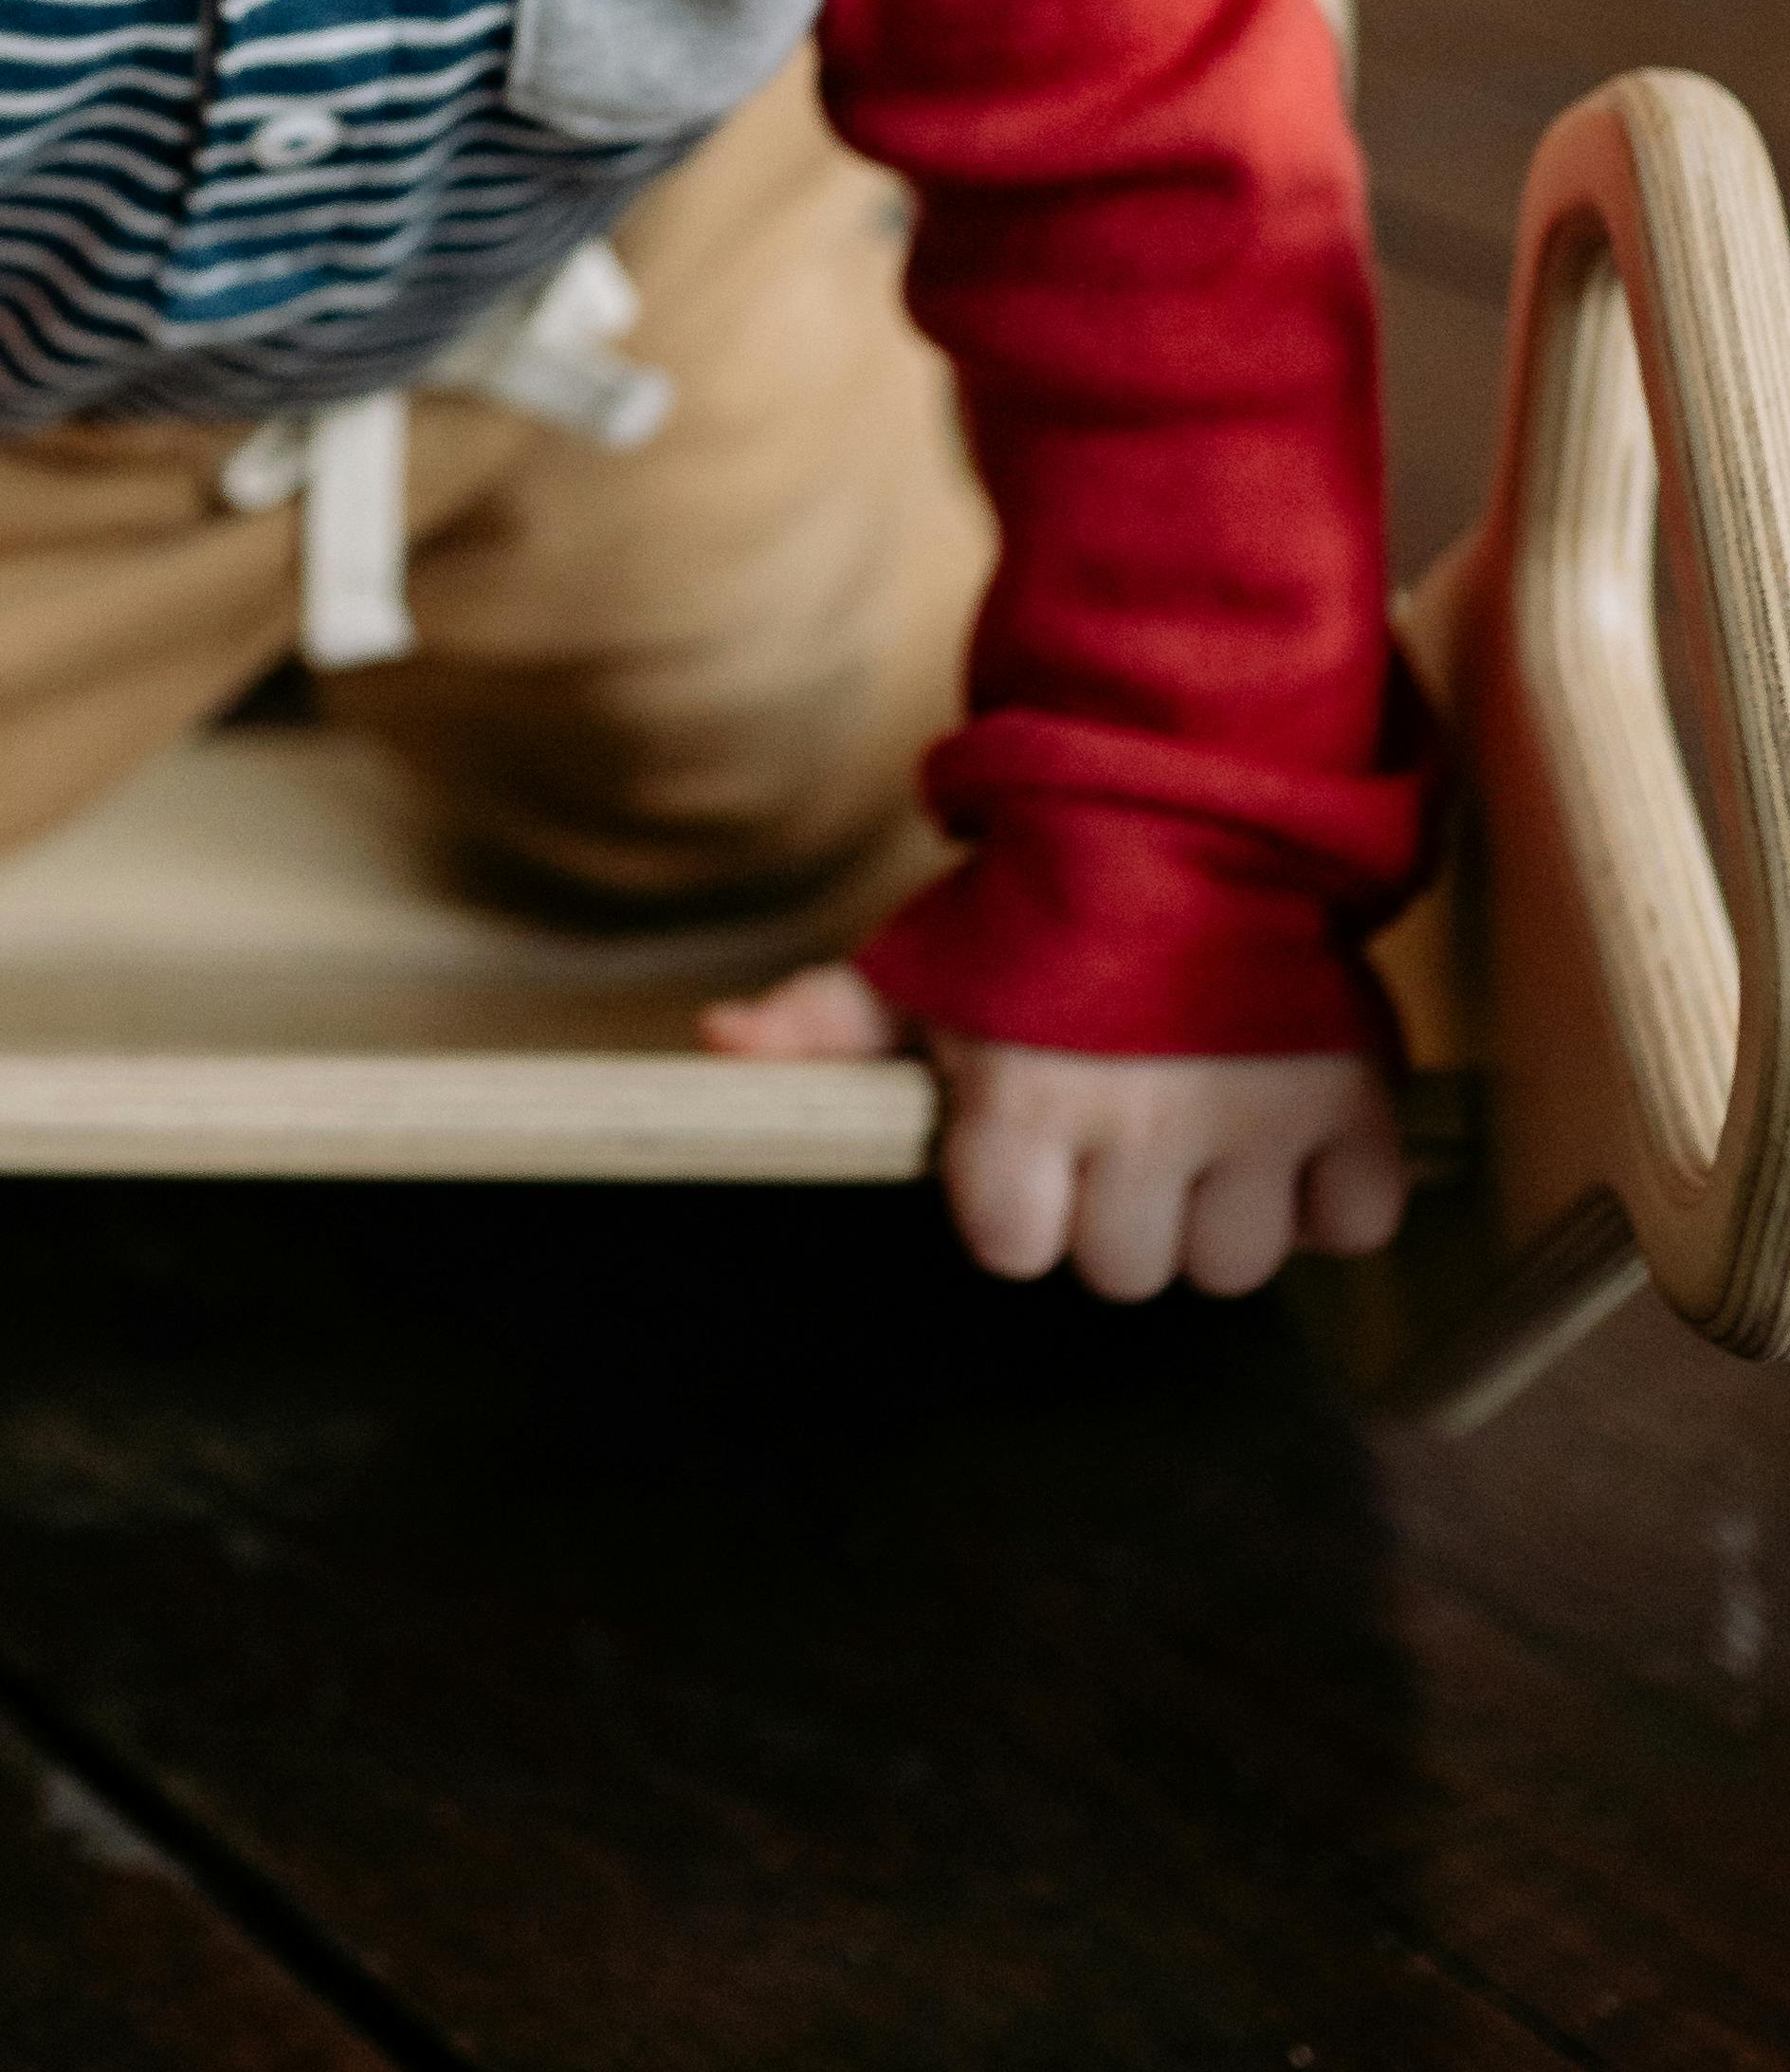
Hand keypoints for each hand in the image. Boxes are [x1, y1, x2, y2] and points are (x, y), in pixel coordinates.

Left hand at [702, 960, 1406, 1298]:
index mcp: (1026, 1102)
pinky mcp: (1353, 1103)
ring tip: (1201, 1127)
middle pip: (1123, 1271)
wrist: (1187, 800)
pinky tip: (1287, 1133)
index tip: (1026, 1147)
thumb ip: (824, 1021)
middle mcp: (1144, 1126)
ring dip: (1218, 1213)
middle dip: (1113, 1211)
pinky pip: (1352, 1225)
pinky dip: (1330, 1194)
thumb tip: (718, 1044)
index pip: (1010, 1247)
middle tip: (1119, 1126)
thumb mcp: (921, 957)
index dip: (1011, 1204)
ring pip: (1233, 1265)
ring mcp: (1259, 1120)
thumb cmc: (1039, 899)